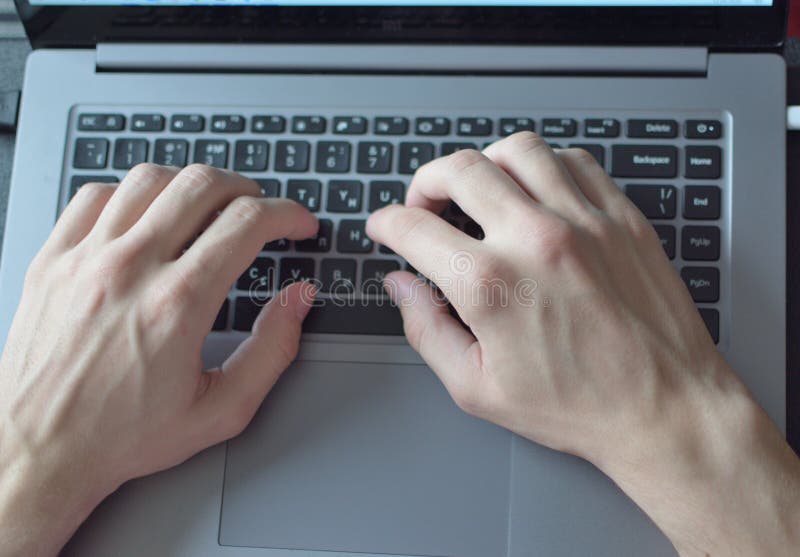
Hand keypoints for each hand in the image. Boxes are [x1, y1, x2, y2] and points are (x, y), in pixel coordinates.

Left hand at [0, 164, 317, 556]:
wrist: (36, 450)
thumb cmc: (122, 436)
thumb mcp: (220, 411)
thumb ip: (272, 351)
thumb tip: (298, 298)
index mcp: (177, 305)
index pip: (247, 223)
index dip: (287, 214)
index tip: (297, 223)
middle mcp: (130, 269)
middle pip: (202, 184)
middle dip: (248, 189)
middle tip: (260, 210)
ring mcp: (85, 258)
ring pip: (150, 178)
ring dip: (192, 184)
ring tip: (209, 205)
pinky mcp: (52, 259)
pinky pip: (96, 194)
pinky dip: (132, 193)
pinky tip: (147, 215)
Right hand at [367, 132, 799, 555]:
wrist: (665, 409)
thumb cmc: (578, 406)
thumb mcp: (477, 388)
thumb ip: (426, 330)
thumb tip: (401, 287)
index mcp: (490, 285)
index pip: (414, 227)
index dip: (386, 223)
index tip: (385, 226)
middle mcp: (535, 239)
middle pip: (459, 169)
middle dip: (425, 181)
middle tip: (423, 203)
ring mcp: (584, 221)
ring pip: (516, 150)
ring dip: (484, 163)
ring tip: (478, 189)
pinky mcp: (622, 217)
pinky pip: (574, 160)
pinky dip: (543, 165)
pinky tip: (536, 190)